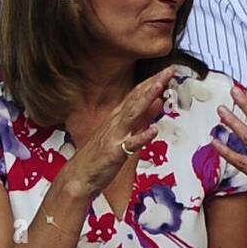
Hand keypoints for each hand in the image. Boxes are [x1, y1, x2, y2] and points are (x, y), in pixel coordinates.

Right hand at [60, 66, 173, 197]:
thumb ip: (142, 118)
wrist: (78, 177)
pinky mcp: (113, 153)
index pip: (136, 94)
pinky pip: (129, 145)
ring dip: (145, 100)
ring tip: (159, 87)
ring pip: (132, 115)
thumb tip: (157, 102)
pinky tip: (153, 130)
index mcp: (118, 117)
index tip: (167, 70)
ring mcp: (114, 136)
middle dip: (152, 84)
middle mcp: (116, 123)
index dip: (152, 82)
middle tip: (168, 70)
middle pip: (136, 99)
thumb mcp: (125, 133)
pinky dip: (141, 137)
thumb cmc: (100, 157)